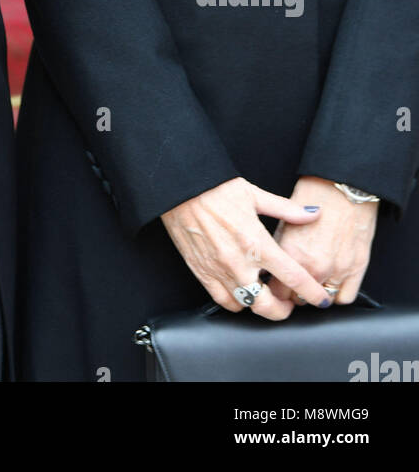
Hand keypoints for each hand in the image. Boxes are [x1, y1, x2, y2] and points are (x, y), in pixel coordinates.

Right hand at [160, 176, 330, 319]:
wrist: (180, 188)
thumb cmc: (216, 189)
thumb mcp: (255, 194)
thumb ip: (287, 209)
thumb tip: (313, 212)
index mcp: (257, 243)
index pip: (293, 277)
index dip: (311, 292)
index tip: (319, 298)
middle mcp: (239, 263)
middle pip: (269, 306)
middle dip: (284, 310)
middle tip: (288, 303)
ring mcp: (219, 271)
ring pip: (246, 306)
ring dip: (258, 304)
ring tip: (263, 293)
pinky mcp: (202, 272)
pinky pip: (222, 301)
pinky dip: (235, 301)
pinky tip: (240, 290)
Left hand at [269, 176, 378, 305]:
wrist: (343, 186)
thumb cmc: (314, 196)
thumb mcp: (285, 218)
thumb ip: (278, 246)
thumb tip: (269, 265)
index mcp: (291, 253)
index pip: (275, 290)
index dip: (274, 289)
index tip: (275, 286)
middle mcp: (314, 266)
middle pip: (297, 300)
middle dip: (293, 293)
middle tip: (293, 283)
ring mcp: (337, 271)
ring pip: (321, 301)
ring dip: (315, 294)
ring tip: (312, 280)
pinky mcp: (356, 270)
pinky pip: (344, 298)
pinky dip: (337, 292)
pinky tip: (331, 281)